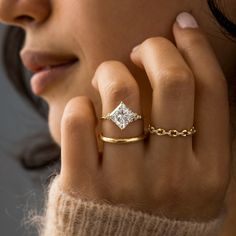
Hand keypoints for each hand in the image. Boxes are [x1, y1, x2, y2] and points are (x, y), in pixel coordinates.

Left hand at [59, 12, 230, 220]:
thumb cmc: (160, 211)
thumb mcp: (195, 180)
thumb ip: (197, 136)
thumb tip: (186, 72)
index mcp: (208, 172)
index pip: (212, 90)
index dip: (197, 48)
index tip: (182, 26)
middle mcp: (172, 176)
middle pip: (173, 81)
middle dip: (156, 47)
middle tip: (142, 47)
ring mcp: (126, 182)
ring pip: (121, 93)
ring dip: (112, 70)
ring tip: (108, 75)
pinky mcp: (84, 186)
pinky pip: (79, 120)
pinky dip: (80, 104)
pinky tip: (85, 109)